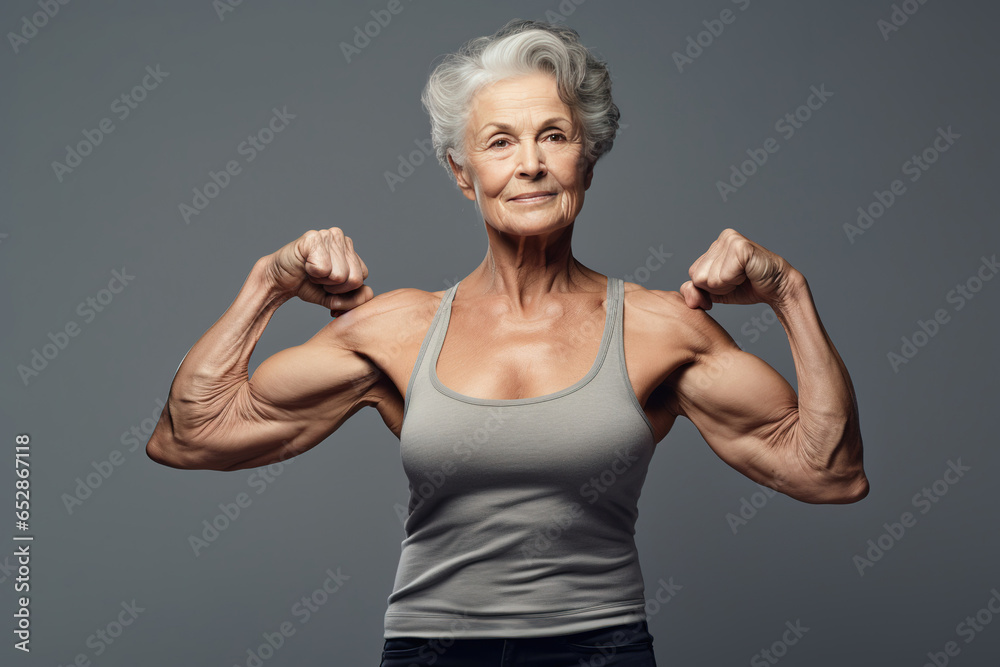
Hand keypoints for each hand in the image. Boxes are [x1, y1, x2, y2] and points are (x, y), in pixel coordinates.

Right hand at [264, 227, 372, 315]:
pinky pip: (324, 268)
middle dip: (334, 287)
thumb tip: (369, 293)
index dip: (343, 289)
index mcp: (350, 250)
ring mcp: (328, 235)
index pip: (362, 278)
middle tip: (319, 278)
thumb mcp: (335, 298)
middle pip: (354, 278)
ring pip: (340, 275)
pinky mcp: (313, 238)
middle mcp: (342, 239)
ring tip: (312, 272)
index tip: (328, 284)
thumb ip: (355, 299)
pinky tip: (305, 266)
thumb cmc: (308, 285)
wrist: (279, 281)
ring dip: (322, 280)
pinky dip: (312, 274)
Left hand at [679, 228, 799, 309]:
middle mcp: (721, 239)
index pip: (693, 275)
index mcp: (714, 247)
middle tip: (738, 280)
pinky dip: (734, 282)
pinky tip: (748, 274)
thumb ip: (695, 292)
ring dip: (727, 285)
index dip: (709, 288)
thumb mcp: (715, 293)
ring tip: (743, 277)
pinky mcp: (740, 246)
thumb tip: (689, 299)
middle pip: (698, 277)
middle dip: (717, 287)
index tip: (729, 283)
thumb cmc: (749, 288)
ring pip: (709, 278)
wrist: (778, 288)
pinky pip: (723, 276)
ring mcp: (730, 240)